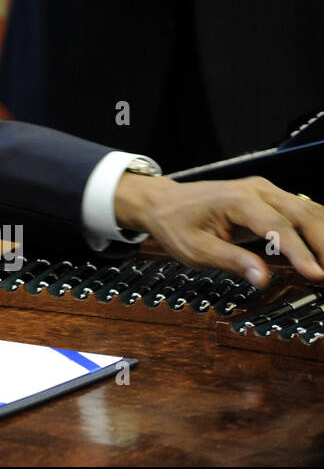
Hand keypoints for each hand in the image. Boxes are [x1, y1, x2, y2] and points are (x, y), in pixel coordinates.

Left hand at [114, 173, 323, 286]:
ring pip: (309, 211)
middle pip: (304, 214)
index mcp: (237, 200)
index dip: (301, 253)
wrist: (162, 202)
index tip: (317, 276)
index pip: (279, 227)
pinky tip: (323, 252)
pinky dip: (318, 231)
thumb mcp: (194, 249)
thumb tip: (263, 278)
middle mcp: (257, 190)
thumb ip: (231, 261)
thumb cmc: (175, 224)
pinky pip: (302, 212)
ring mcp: (266, 191)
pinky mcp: (270, 198)